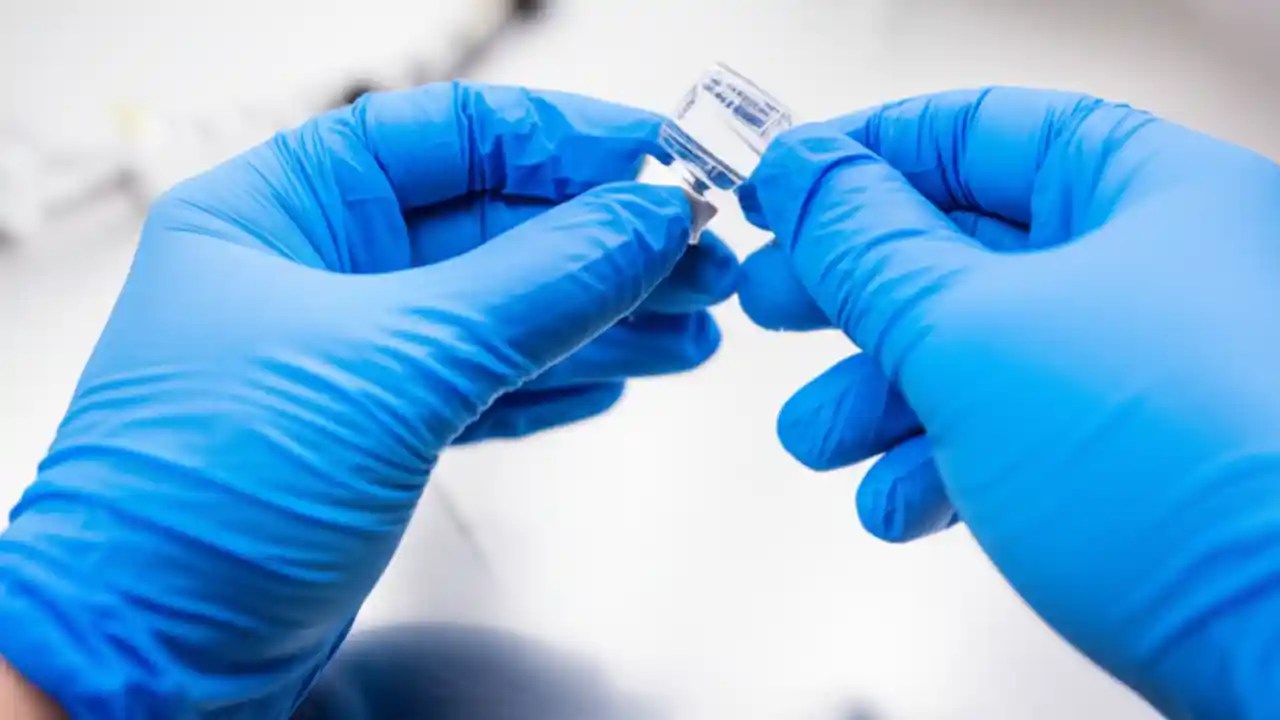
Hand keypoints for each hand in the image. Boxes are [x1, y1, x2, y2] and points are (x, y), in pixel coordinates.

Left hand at [0, 83, 729, 718]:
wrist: (152, 667)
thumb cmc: (198, 503)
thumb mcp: (392, 363)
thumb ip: (534, 284)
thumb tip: (639, 220)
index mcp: (281, 211)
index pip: (447, 137)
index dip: (561, 141)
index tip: (653, 157)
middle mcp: (314, 274)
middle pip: (490, 226)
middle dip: (602, 240)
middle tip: (696, 250)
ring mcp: (351, 359)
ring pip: (503, 312)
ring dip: (602, 318)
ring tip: (690, 323)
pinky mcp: (379, 437)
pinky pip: (489, 385)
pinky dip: (557, 382)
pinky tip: (616, 376)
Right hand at [737, 88, 1279, 716]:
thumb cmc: (1189, 482)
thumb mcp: (973, 336)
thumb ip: (868, 248)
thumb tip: (803, 174)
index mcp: (1152, 192)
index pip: (979, 132)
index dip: (863, 154)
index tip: (782, 187)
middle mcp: (1163, 272)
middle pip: (966, 248)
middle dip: (854, 289)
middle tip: (775, 301)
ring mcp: (1151, 374)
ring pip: (980, 353)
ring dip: (879, 397)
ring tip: (816, 435)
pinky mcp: (1136, 467)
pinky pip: (1016, 435)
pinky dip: (941, 464)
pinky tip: (897, 504)